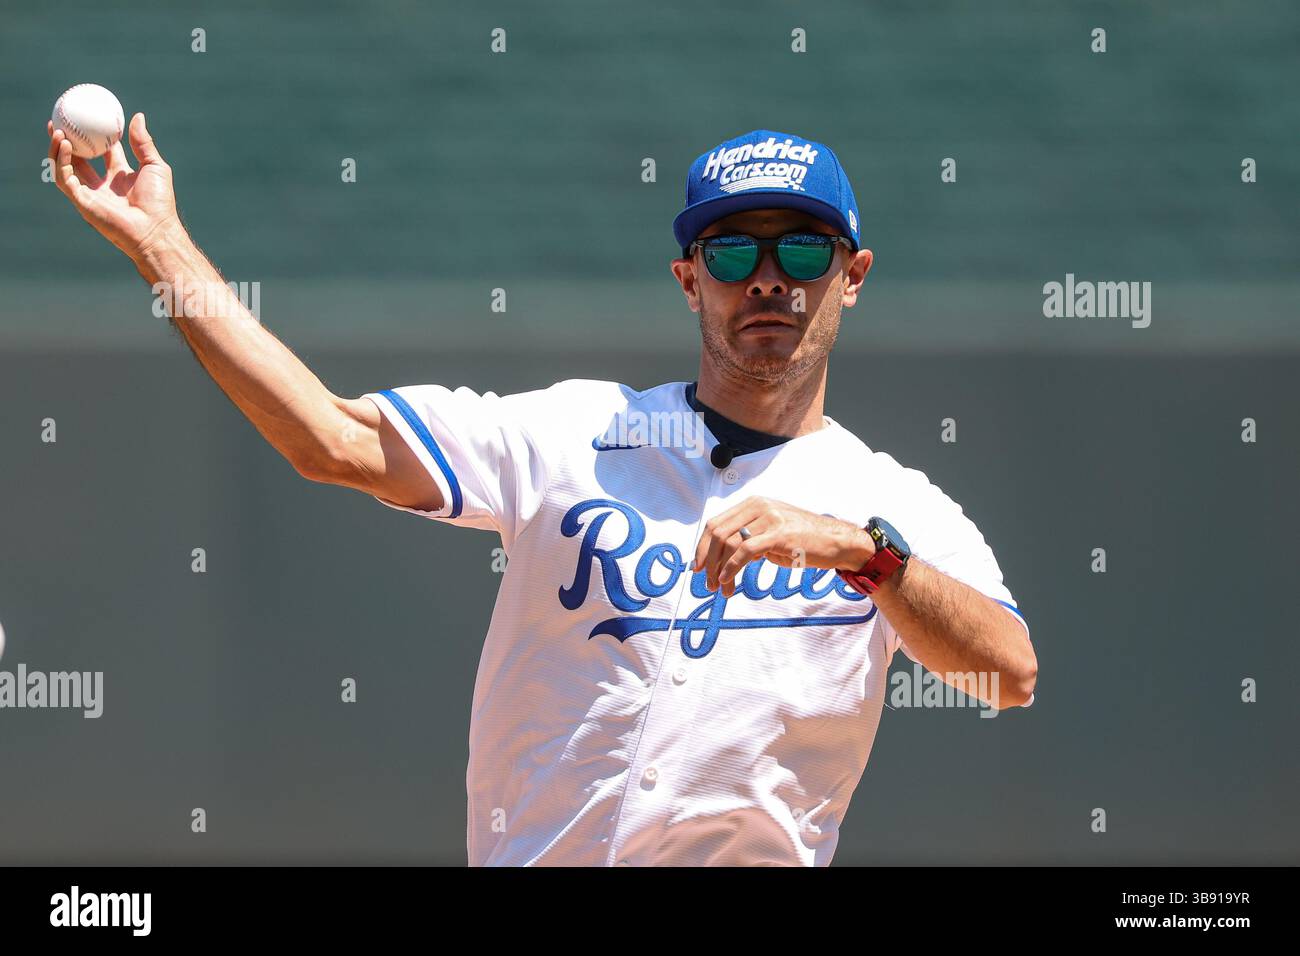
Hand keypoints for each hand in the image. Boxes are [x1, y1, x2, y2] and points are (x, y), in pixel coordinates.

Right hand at [47, 112, 181, 261]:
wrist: (155, 229)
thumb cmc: (159, 202)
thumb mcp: (155, 166)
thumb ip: (143, 143)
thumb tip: (138, 115)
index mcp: (119, 176)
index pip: (101, 152)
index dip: (92, 135)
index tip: (86, 117)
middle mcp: (102, 185)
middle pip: (78, 159)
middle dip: (66, 141)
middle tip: (59, 121)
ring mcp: (90, 194)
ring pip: (65, 168)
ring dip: (58, 149)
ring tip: (57, 129)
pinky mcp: (82, 202)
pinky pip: (65, 179)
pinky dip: (61, 161)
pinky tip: (64, 144)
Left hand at [692, 496, 874, 597]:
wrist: (836, 541)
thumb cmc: (804, 540)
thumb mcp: (771, 533)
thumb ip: (749, 538)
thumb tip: (723, 557)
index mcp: (753, 504)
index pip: (716, 523)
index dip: (702, 546)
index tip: (698, 566)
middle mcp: (758, 506)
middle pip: (718, 532)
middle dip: (707, 560)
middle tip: (707, 582)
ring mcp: (769, 518)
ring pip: (729, 542)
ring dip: (719, 569)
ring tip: (720, 587)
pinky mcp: (779, 534)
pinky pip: (745, 551)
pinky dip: (731, 568)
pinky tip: (728, 581)